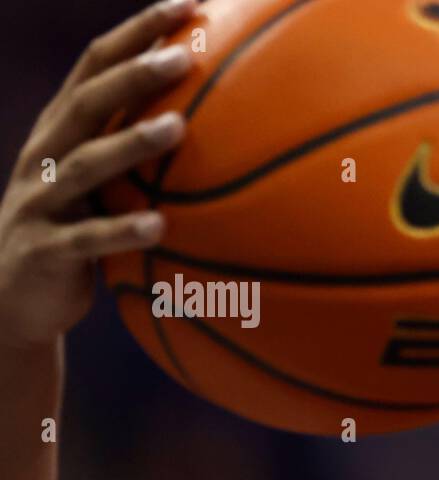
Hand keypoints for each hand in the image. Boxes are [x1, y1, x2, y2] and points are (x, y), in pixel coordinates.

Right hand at [0, 0, 194, 350]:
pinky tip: (160, 226)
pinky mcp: (46, 250)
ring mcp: (41, 200)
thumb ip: (143, 153)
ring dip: (131, 143)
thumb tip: (224, 127)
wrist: (12, 298)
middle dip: (134, 73)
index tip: (190, 4)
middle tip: (183, 56)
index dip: (139, 31)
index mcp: (63, 130)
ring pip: (84, 163)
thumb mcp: (105, 186)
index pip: (97, 65)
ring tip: (178, 129)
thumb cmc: (78, 232)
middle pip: (87, 100)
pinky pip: (87, 239)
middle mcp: (46, 154)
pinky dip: (122, 231)